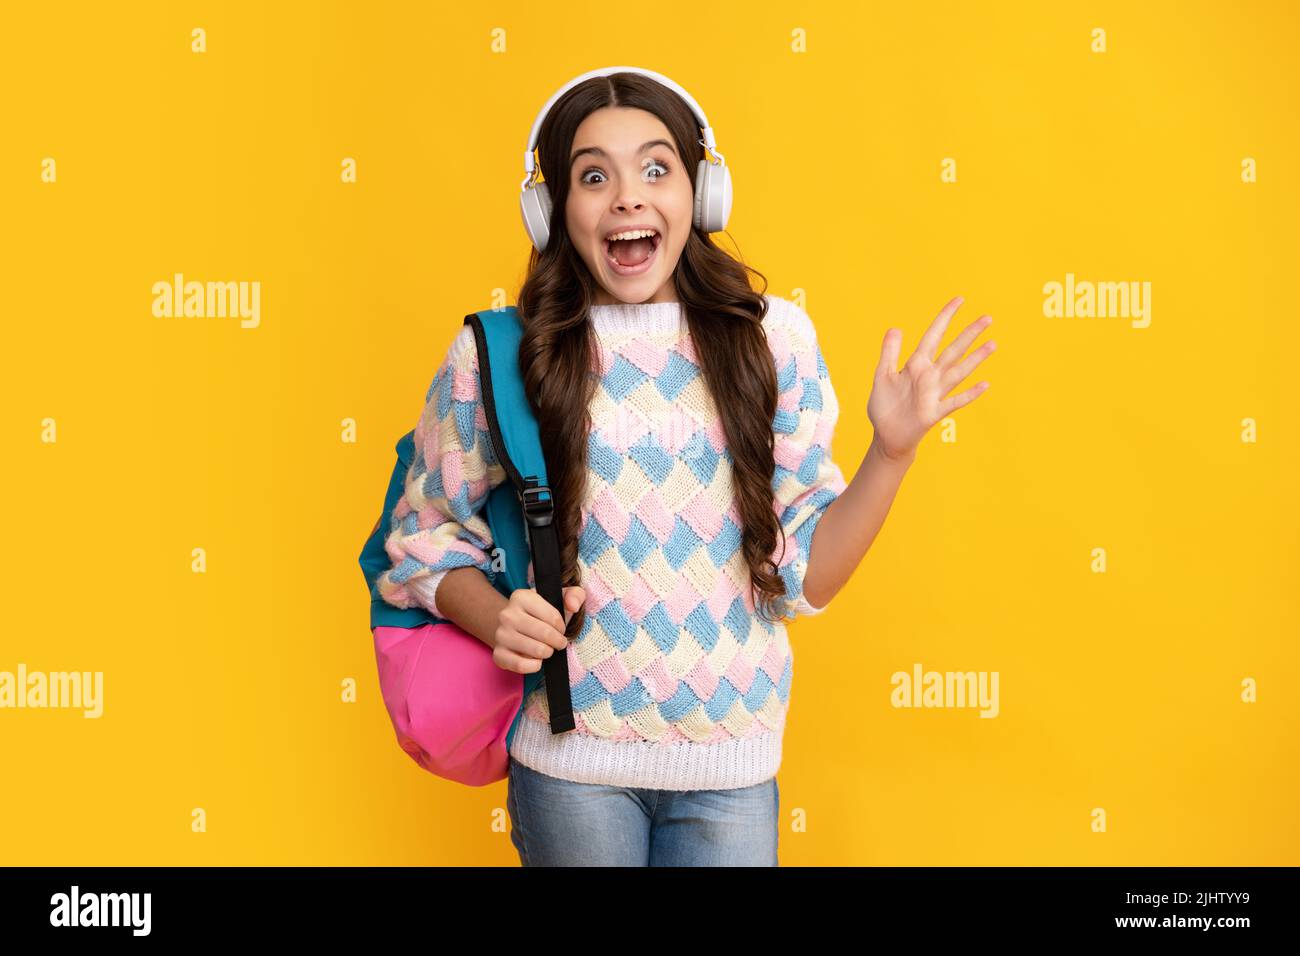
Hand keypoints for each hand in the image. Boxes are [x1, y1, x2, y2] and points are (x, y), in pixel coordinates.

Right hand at [491, 585, 584, 674]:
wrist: (513, 627)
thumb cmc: (541, 614)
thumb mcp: (559, 598)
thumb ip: (574, 595)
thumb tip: (573, 606)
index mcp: (521, 596)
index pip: (553, 617)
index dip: (561, 627)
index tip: (560, 629)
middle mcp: (507, 614)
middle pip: (545, 634)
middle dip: (557, 641)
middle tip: (558, 642)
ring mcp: (500, 635)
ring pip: (535, 650)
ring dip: (547, 653)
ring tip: (547, 649)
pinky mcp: (498, 654)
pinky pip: (521, 666)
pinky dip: (534, 666)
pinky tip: (536, 660)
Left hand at [868, 296, 995, 460]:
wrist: (886, 436)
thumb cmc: (885, 406)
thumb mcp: (882, 375)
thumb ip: (889, 352)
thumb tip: (896, 327)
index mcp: (916, 364)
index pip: (933, 336)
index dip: (945, 318)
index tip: (959, 300)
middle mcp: (930, 376)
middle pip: (953, 351)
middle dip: (969, 334)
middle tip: (988, 318)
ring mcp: (935, 394)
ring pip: (958, 372)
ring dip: (975, 359)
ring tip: (992, 344)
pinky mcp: (934, 413)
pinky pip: (955, 402)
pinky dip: (969, 394)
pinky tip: (984, 385)